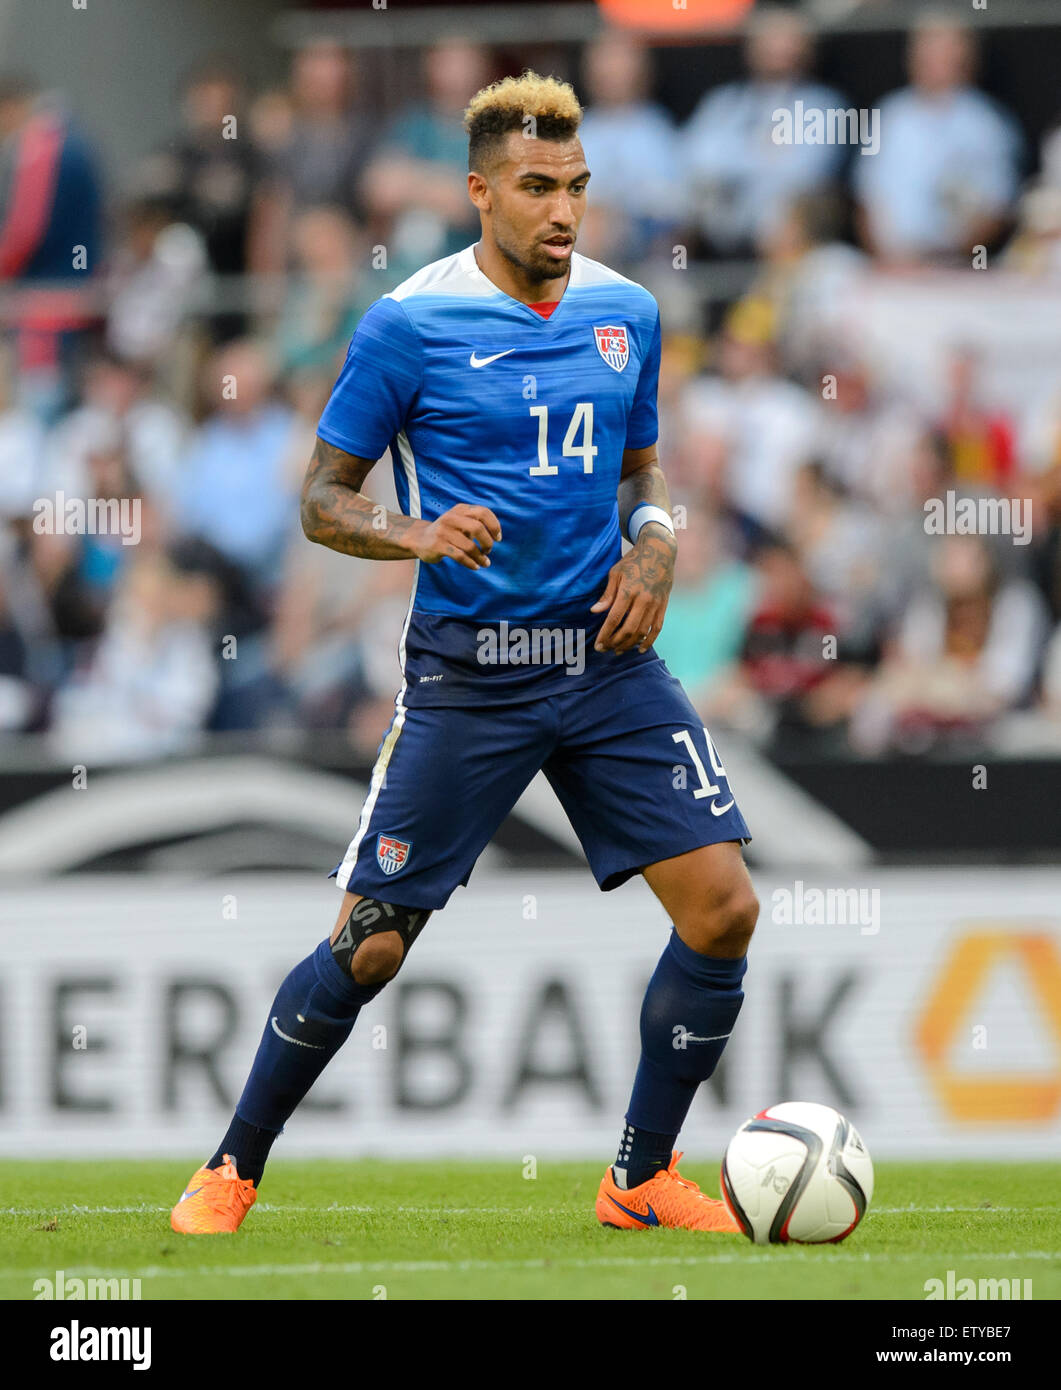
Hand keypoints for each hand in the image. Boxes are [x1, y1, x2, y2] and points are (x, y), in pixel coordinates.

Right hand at [408, 504, 501, 568]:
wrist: (420, 539)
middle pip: (478, 528)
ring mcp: (443, 531)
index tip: (498, 538)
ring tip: (485, 562)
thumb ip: (477, 523)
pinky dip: (471, 563)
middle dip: (488, 542)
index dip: (494, 526)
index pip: (483, 512)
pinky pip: (460, 556)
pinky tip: (475, 566)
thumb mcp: (460, 522)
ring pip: (470, 546)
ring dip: (480, 557)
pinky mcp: (438, 545)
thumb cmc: (447, 532)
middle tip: (488, 551)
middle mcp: (451, 518)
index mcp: (460, 509)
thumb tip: (497, 536)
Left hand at [591, 526, 675, 653]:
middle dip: (615, 642)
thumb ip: (607, 594)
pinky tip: (640, 649)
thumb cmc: (633, 561)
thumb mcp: (616, 573)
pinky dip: (649, 640)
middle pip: (628, 628)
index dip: (606, 634)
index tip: (598, 644)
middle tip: (604, 649)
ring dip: (629, 644)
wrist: (660, 551)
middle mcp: (643, 599)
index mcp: (628, 590)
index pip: (615, 618)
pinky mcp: (663, 605)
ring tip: (618, 650)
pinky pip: (657, 627)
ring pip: (642, 631)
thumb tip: (594, 611)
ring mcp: (655, 603)